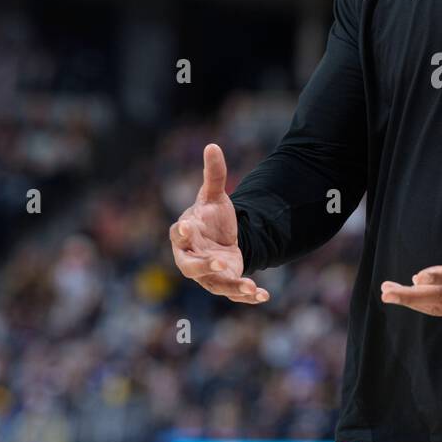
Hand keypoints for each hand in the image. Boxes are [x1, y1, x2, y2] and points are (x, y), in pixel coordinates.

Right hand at [169, 143, 269, 304]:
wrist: (220, 239)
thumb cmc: (210, 217)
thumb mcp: (214, 196)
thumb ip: (214, 174)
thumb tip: (212, 145)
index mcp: (185, 234)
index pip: (178, 235)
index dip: (181, 233)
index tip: (187, 228)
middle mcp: (191, 257)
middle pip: (191, 266)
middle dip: (204, 267)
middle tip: (217, 263)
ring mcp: (207, 274)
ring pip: (215, 283)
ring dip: (232, 286)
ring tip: (250, 287)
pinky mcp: (223, 283)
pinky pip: (233, 293)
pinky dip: (247, 296)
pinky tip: (263, 295)